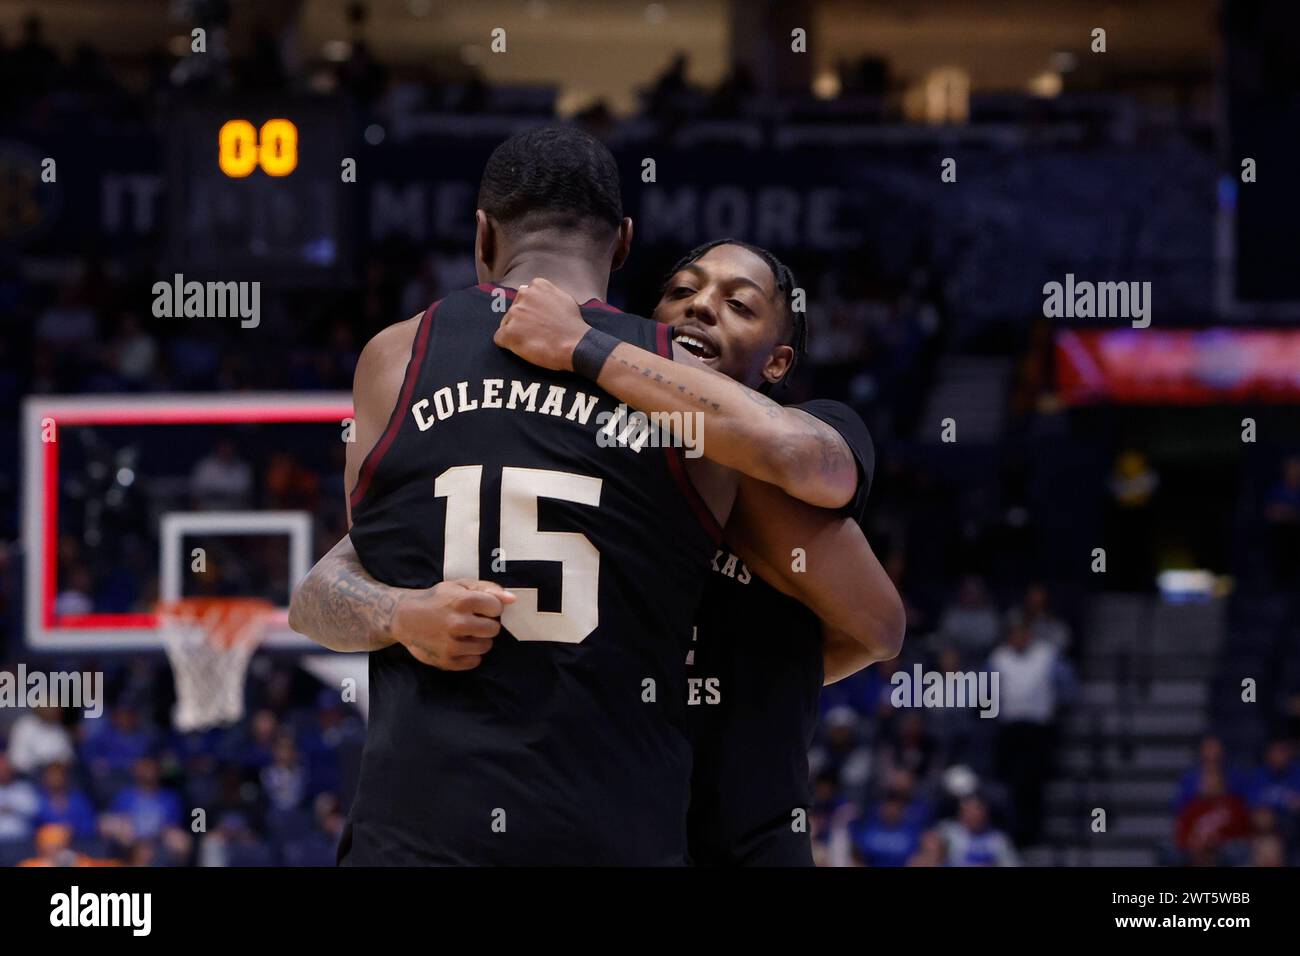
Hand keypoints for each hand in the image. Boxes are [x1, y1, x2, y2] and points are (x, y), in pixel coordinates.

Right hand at [393, 579, 515, 670]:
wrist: (404, 617)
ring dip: (479, 640)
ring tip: (464, 633)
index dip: (491, 607)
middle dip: (487, 625)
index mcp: (462, 601)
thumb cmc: (437, 599)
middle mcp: (457, 623)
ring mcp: (451, 644)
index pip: (497, 608)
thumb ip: (488, 588)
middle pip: (494, 629)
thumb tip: (512, 599)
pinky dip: (470, 654)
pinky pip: (474, 661)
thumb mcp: (459, 586)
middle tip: (473, 622)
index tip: (480, 607)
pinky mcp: (447, 661)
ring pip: (486, 646)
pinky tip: (458, 644)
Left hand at [493, 277, 588, 371]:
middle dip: (522, 321)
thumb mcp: (565, 298)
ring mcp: (515, 313)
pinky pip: (499, 338)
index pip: (525, 297)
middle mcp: (523, 295)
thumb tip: (534, 291)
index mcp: (537, 285)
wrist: (576, 345)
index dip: (531, 311)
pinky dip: (508, 344)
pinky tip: (523, 348)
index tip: (539, 321)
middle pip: (514, 310)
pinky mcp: (509, 331)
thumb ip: (548, 293)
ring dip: (516, 333)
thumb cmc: (573, 325)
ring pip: (506, 323)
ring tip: (533, 341)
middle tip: (537, 333)